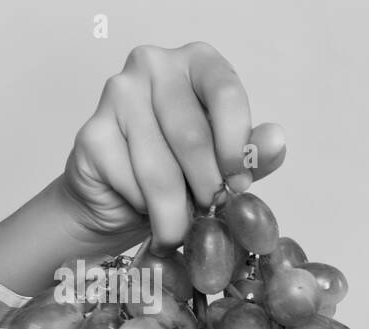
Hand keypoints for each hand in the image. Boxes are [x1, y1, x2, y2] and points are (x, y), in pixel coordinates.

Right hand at [58, 42, 286, 253]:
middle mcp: (153, 65)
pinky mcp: (92, 132)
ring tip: (180, 224)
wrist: (122, 199)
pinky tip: (144, 207)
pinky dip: (146, 211)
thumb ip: (253, 153)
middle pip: (192, 138)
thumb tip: (275, 139)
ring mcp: (117, 94)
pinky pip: (132, 184)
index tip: (239, 182)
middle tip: (209, 210)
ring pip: (160, 170)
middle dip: (206, 189)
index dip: (236, 147)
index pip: (226, 93)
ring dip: (177, 213)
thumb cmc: (182, 172)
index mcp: (197, 63)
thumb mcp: (228, 163)